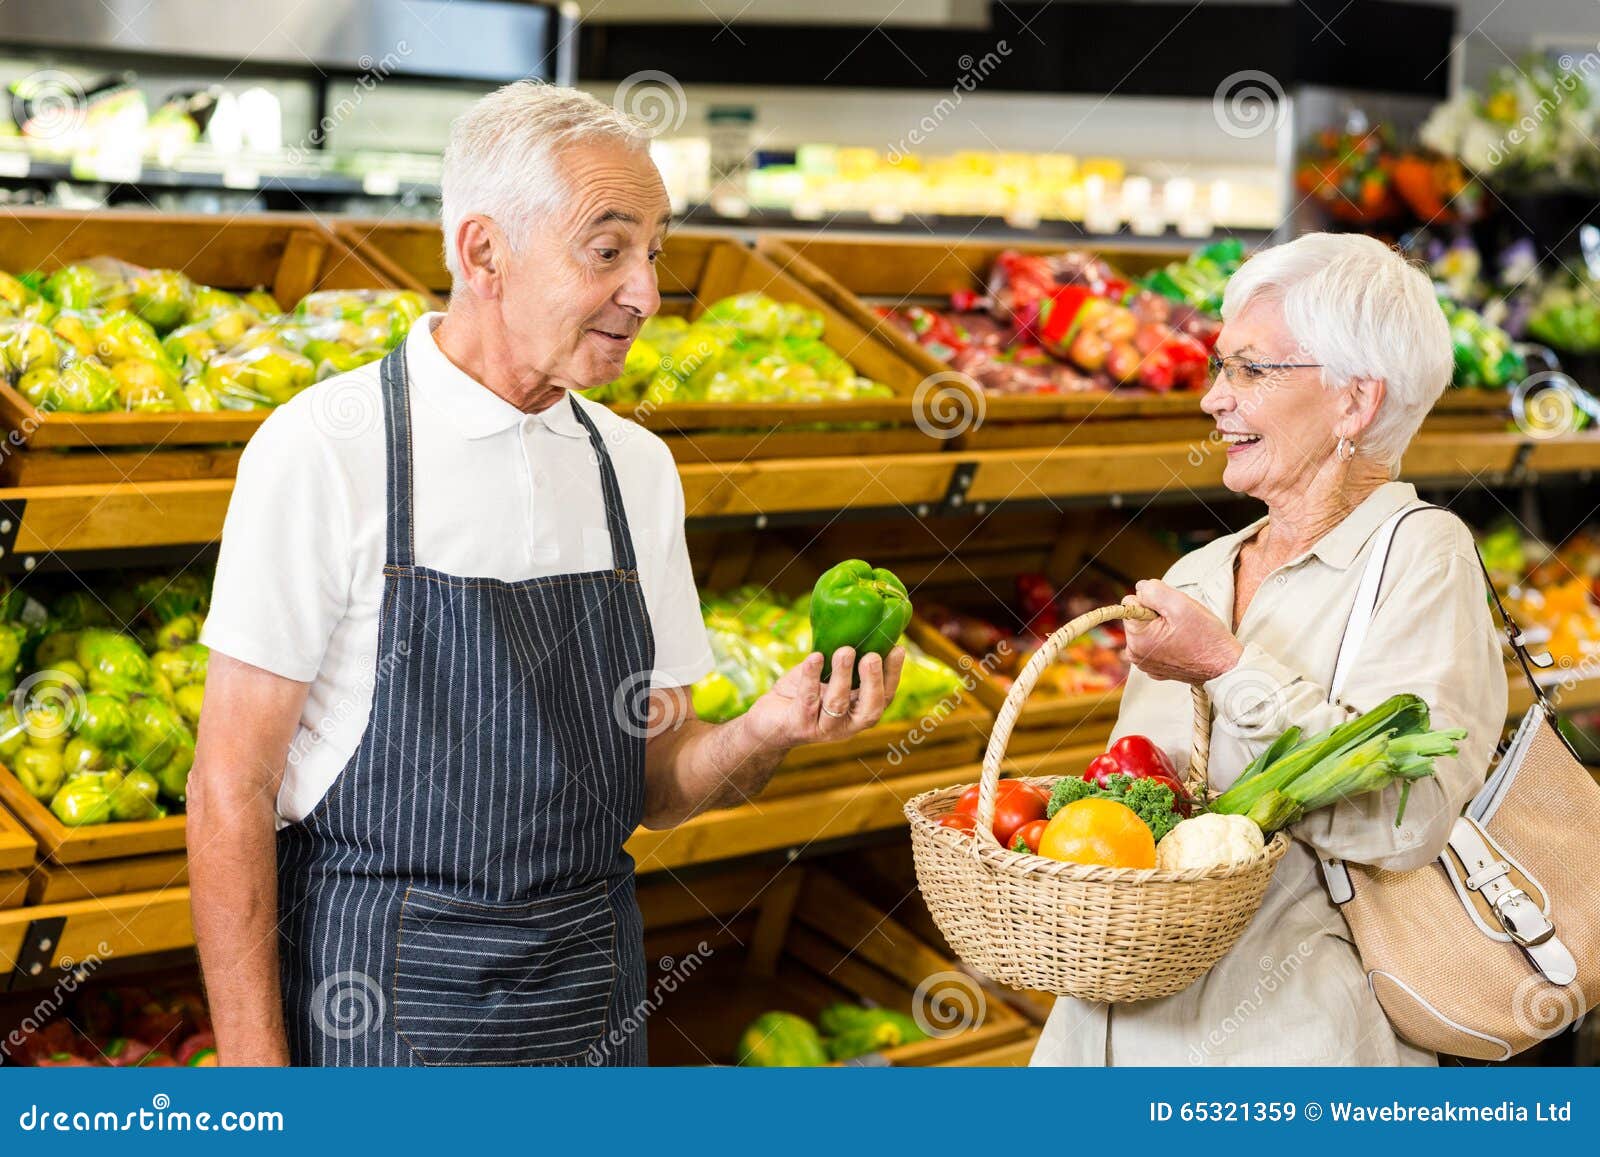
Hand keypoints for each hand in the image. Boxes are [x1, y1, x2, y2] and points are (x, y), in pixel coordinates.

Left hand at [741, 646, 904, 750]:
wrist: (767, 721)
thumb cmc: (801, 694)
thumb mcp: (826, 677)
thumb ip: (844, 663)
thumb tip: (861, 625)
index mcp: (857, 712)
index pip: (884, 698)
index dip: (893, 675)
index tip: (898, 648)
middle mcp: (846, 726)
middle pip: (869, 710)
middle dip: (873, 682)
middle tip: (873, 655)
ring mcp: (823, 729)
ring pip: (837, 704)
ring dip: (842, 675)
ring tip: (845, 650)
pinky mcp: (798, 726)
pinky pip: (807, 700)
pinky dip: (811, 676)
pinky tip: (815, 657)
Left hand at [1123, 580, 1242, 684]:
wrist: (1225, 667)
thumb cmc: (1206, 637)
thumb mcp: (1181, 605)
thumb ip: (1154, 591)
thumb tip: (1140, 587)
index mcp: (1137, 638)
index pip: (1131, 601)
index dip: (1153, 600)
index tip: (1171, 612)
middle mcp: (1135, 653)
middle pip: (1138, 615)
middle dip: (1157, 613)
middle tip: (1180, 622)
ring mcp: (1145, 662)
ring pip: (1148, 628)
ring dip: (1163, 626)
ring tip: (1183, 633)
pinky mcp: (1155, 667)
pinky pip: (1155, 643)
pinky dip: (1167, 640)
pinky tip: (1182, 644)